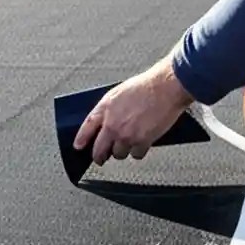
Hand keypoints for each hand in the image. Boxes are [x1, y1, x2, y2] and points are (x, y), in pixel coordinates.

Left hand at [72, 59, 193, 165]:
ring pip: (118, 154)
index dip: (81, 139)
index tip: (79, 146)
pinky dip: (139, 151)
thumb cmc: (147, 86)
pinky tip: (143, 142)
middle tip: (101, 158)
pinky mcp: (142, 142)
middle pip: (99, 150)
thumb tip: (105, 122)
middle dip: (99, 156)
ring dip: (123, 151)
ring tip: (130, 142)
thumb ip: (109, 108)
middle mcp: (113, 124)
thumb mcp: (120, 92)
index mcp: (105, 108)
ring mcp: (126, 135)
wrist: (166, 88)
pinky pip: (136, 155)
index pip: (86, 127)